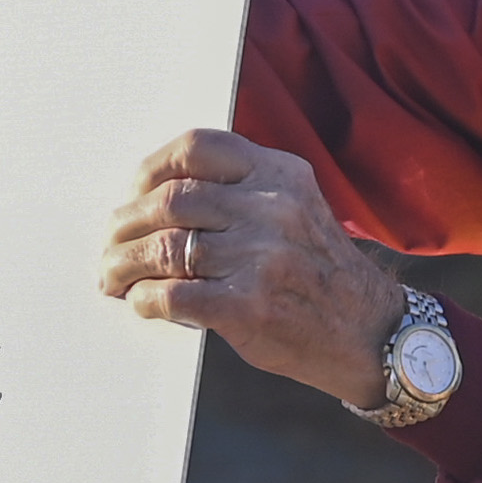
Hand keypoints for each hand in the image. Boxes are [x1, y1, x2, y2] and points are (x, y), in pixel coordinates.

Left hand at [98, 130, 404, 407]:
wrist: (371, 334)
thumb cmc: (319, 274)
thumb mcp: (295, 210)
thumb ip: (242, 194)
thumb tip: (154, 201)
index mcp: (281, 174)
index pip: (198, 147)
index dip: (152, 168)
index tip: (134, 191)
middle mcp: (272, 208)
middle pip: (170, 200)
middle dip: (127, 224)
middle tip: (111, 244)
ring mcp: (262, 257)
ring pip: (164, 248)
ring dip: (124, 265)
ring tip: (113, 278)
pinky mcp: (249, 306)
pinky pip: (173, 295)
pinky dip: (146, 300)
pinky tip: (143, 304)